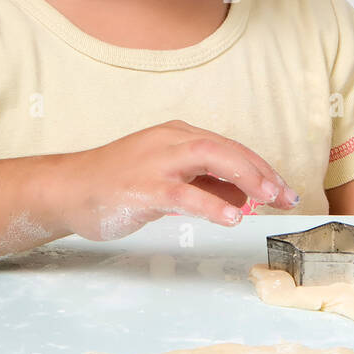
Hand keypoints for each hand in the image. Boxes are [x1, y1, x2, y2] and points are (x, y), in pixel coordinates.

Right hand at [55, 119, 299, 240]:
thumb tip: (243, 195)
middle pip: (226, 148)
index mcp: (176, 136)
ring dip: (245, 179)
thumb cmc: (116, 186)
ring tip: (269, 201)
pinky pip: (183, 193)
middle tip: (286, 197)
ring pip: (210, 159)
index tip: (283, 189)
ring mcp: (155, 162)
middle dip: (261, 172)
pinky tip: (232, 216)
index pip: (229, 147)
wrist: (67, 190)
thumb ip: (203, 184)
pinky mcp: (141, 187)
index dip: (261, 168)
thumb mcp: (167, 180)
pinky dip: (211, 204)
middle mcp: (169, 141)